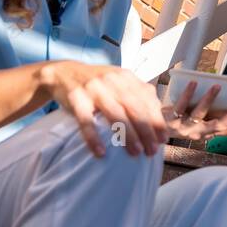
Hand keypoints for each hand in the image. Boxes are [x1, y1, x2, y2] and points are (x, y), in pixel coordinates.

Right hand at [38, 61, 167, 157]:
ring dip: (127, 134)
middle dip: (146, 130)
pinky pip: (86, 121)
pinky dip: (94, 138)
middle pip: (134, 107)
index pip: (147, 98)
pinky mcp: (76, 98)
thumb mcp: (118, 82)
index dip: (156, 119)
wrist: (62, 73)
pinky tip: (101, 152)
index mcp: (125, 77)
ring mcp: (93, 88)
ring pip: (115, 113)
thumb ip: (137, 95)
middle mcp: (112, 80)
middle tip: (152, 150)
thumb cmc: (97, 84)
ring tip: (136, 152)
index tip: (163, 138)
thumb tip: (158, 119)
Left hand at [164, 80, 226, 140]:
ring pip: (200, 114)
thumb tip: (223, 89)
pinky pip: (180, 106)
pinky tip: (194, 83)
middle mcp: (197, 133)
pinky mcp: (170, 121)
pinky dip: (188, 94)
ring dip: (209, 100)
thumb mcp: (194, 120)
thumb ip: (207, 112)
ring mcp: (183, 128)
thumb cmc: (176, 120)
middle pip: (219, 126)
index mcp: (205, 133)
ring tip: (217, 86)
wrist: (150, 130)